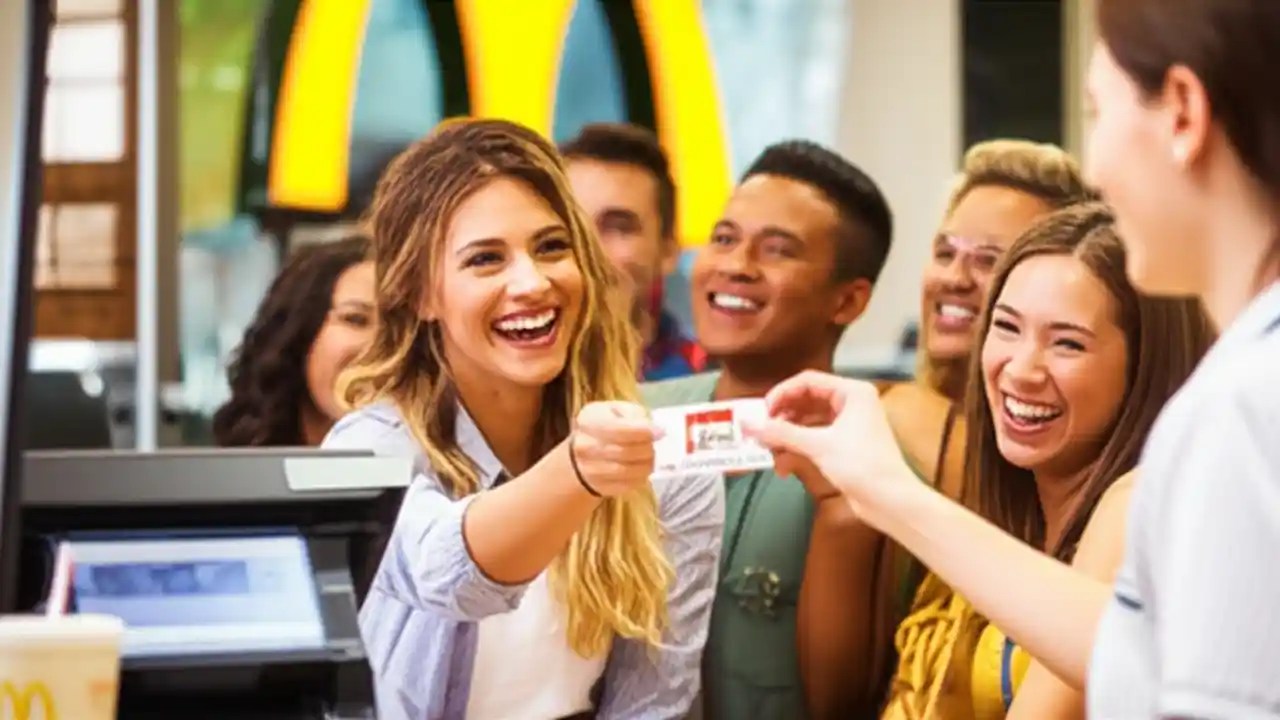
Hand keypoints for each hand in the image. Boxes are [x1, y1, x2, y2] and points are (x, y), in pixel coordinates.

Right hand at [569, 401, 660, 496]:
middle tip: (655, 446)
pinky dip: (640, 478)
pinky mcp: (598, 487)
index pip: (619, 429)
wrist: (584, 450)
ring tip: (651, 457)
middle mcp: (584, 446)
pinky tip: (642, 469)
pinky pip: (626, 485)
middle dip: (647, 449)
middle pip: (625, 452)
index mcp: (589, 420)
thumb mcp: (617, 410)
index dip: (643, 432)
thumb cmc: (606, 425)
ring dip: (646, 465)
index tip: (661, 432)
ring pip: (626, 471)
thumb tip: (654, 429)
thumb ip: (634, 415)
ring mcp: (589, 469)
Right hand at [743, 370, 915, 515]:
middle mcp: (852, 404)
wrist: (891, 501)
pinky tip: (783, 466)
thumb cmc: (862, 466)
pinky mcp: (845, 446)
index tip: (761, 412)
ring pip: (808, 422)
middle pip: (806, 401)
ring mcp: (849, 425)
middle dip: (782, 417)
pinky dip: (798, 449)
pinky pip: (814, 439)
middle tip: (760, 430)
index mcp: (852, 392)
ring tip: (768, 450)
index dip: (781, 394)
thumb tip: (747, 423)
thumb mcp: (818, 446)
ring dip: (787, 436)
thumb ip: (780, 433)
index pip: (808, 381)